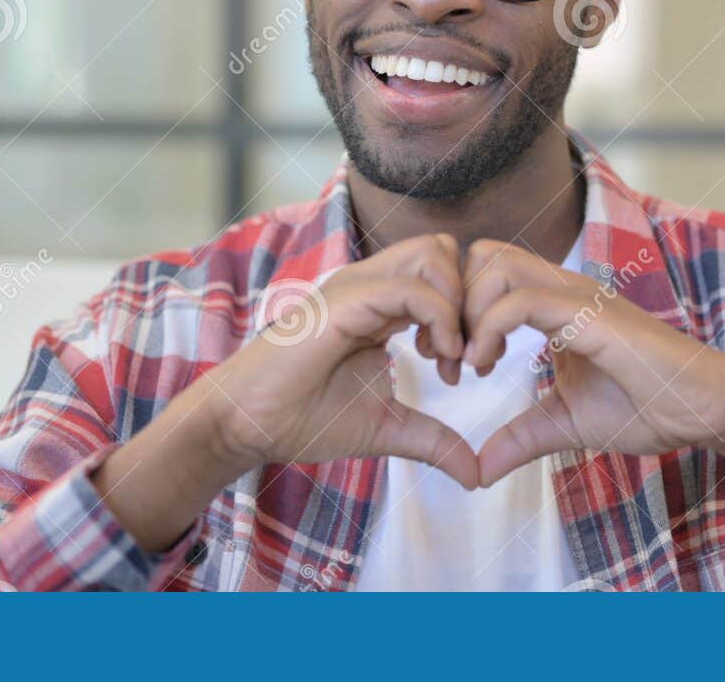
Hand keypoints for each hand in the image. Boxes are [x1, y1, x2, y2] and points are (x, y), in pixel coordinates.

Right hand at [201, 232, 478, 488]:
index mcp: (381, 302)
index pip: (444, 272)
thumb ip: (433, 440)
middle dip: (471, 297)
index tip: (466, 367)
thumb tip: (477, 474)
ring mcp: (358, 286)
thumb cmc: (303, 418)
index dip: (469, 313)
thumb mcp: (386, 429)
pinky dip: (440, 320)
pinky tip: (436, 360)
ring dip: (458, 304)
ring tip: (448, 358)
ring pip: (435, 254)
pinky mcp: (347, 301)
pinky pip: (414, 288)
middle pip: (444, 249)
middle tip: (465, 355)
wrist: (247, 423)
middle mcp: (372, 284)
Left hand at [460, 240, 724, 486]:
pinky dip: (490, 328)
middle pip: (483, 255)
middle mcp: (563, 286)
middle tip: (453, 358)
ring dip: (468, 312)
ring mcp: (578, 295)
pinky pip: (523, 301)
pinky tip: (487, 365)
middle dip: (454, 302)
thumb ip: (520, 437)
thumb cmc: (650, 406)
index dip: (459, 310)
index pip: (488, 271)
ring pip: (496, 265)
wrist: (709, 408)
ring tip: (471, 363)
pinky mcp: (591, 315)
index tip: (454, 362)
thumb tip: (478, 470)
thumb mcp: (566, 424)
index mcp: (556, 301)